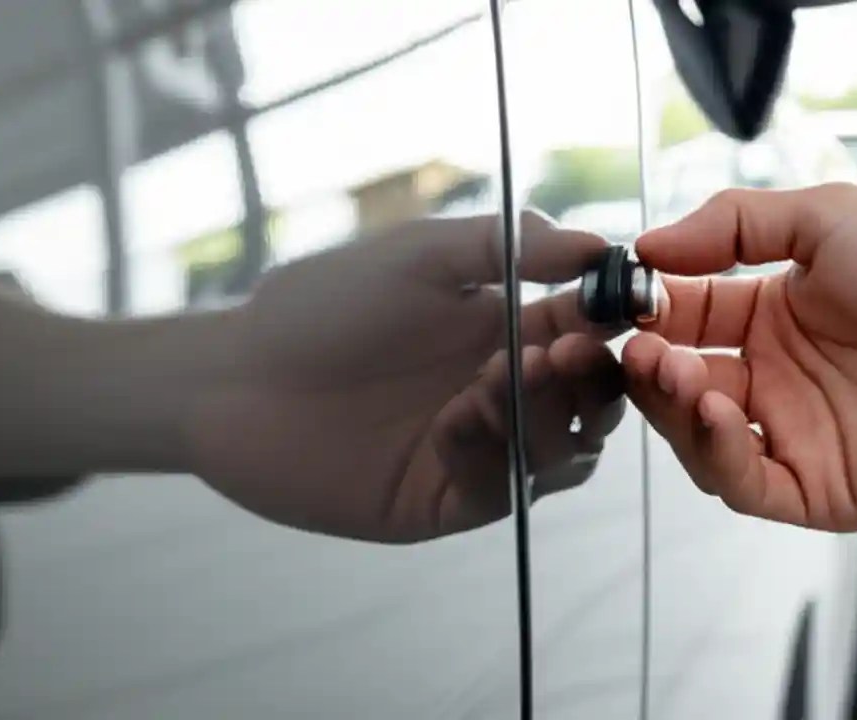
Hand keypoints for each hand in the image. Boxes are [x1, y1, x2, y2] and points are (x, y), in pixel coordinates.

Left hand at [190, 212, 622, 541]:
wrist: (234, 378)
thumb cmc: (320, 306)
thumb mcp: (420, 256)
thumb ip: (509, 246)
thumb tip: (597, 244)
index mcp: (506, 329)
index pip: (589, 331)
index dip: (614, 321)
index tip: (622, 304)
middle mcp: (504, 392)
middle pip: (592, 403)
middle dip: (591, 380)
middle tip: (562, 354)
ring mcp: (480, 450)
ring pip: (563, 455)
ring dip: (547, 419)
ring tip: (494, 383)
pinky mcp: (446, 500)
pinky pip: (501, 491)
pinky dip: (490, 455)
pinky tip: (453, 421)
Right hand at [623, 184, 856, 531]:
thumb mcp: (827, 218)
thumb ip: (733, 224)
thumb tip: (650, 246)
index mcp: (774, 316)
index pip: (682, 320)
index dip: (644, 312)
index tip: (618, 297)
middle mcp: (778, 380)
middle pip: (680, 387)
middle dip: (650, 368)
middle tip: (642, 345)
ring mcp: (797, 437)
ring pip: (700, 441)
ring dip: (675, 409)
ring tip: (676, 371)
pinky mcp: (822, 489)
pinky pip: (746, 484)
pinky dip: (717, 453)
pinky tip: (717, 411)